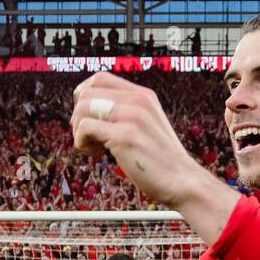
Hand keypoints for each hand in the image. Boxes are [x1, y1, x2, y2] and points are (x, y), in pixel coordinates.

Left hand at [71, 72, 237, 241]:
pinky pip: (85, 128)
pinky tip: (98, 154)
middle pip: (85, 93)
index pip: (100, 78)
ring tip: (93, 147)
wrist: (182, 181)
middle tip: (89, 138)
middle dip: (77, 117)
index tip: (88, 119)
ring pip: (82, 108)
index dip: (84, 96)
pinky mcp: (125, 135)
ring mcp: (132, 116)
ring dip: (78, 131)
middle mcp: (138, 100)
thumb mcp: (146, 127)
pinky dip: (82, 143)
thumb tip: (88, 113)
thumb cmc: (160, 161)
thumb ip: (125, 114)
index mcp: (143, 96)